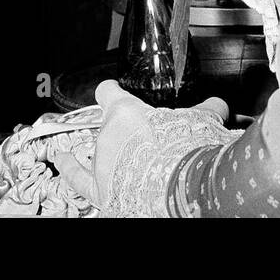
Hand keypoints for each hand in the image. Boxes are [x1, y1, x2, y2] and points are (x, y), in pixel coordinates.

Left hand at [54, 80, 229, 211]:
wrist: (184, 186)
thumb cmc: (188, 151)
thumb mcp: (199, 122)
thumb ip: (204, 111)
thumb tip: (217, 105)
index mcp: (125, 111)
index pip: (108, 92)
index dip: (113, 92)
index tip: (116, 92)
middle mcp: (107, 134)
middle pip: (108, 124)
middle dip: (126, 131)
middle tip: (148, 140)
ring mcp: (102, 162)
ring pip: (98, 149)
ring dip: (112, 153)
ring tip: (128, 158)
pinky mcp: (101, 188)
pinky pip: (77, 176)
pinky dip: (68, 167)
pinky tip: (61, 160)